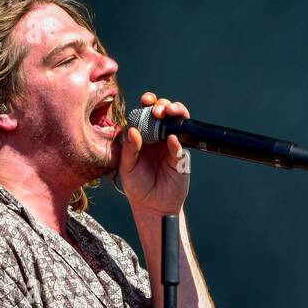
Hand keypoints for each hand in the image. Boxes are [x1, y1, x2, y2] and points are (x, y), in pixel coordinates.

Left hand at [117, 91, 189, 215]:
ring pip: (177, 122)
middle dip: (162, 105)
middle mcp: (157, 136)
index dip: (147, 104)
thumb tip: (133, 130)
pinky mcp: (180, 156)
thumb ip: (128, 150)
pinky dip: (176, 140)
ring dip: (175, 112)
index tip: (146, 101)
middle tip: (158, 110)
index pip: (145, 113)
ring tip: (169, 112)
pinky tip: (171, 139)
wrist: (152, 206)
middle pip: (163, 112)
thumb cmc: (136, 186)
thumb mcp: (126, 168)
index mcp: (142, 135)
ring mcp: (170, 144)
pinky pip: (180, 144)